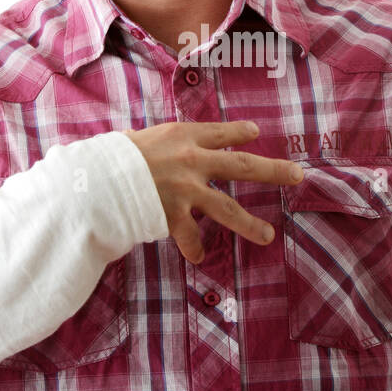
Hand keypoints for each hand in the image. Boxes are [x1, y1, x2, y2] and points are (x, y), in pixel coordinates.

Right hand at [123, 120, 302, 263]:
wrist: (94, 179)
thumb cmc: (112, 155)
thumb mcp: (142, 138)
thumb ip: (162, 146)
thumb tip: (162, 147)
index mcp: (183, 135)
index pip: (220, 132)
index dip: (240, 133)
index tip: (256, 133)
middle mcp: (192, 161)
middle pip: (242, 166)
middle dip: (273, 171)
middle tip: (297, 176)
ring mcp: (186, 190)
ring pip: (228, 208)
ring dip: (249, 224)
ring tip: (267, 236)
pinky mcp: (174, 216)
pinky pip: (191, 237)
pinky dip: (194, 248)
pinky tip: (199, 258)